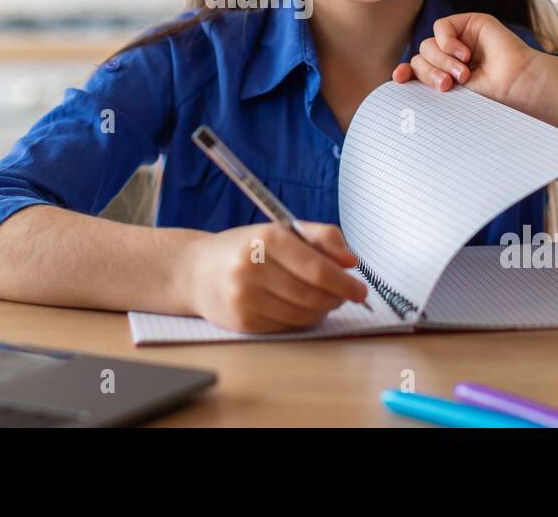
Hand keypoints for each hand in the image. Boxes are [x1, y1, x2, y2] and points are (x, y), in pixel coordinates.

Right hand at [186, 221, 369, 332]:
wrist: (197, 271)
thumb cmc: (246, 248)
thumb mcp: (281, 230)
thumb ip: (322, 237)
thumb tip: (351, 261)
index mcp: (266, 238)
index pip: (318, 270)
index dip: (345, 283)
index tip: (360, 289)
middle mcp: (252, 268)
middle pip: (314, 295)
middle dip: (337, 298)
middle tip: (345, 295)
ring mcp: (245, 297)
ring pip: (303, 315)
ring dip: (321, 310)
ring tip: (321, 299)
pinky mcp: (243, 322)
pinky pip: (287, 327)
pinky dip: (301, 320)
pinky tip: (298, 308)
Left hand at [391, 12, 546, 110]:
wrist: (515, 86)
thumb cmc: (490, 97)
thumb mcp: (451, 94)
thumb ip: (426, 83)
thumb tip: (398, 75)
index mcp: (445, 76)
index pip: (415, 70)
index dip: (405, 73)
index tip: (399, 79)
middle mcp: (450, 58)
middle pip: (420, 58)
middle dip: (430, 73)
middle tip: (448, 85)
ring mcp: (459, 40)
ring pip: (427, 45)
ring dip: (442, 61)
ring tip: (463, 74)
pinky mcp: (469, 24)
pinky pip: (441, 27)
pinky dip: (447, 42)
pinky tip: (465, 55)